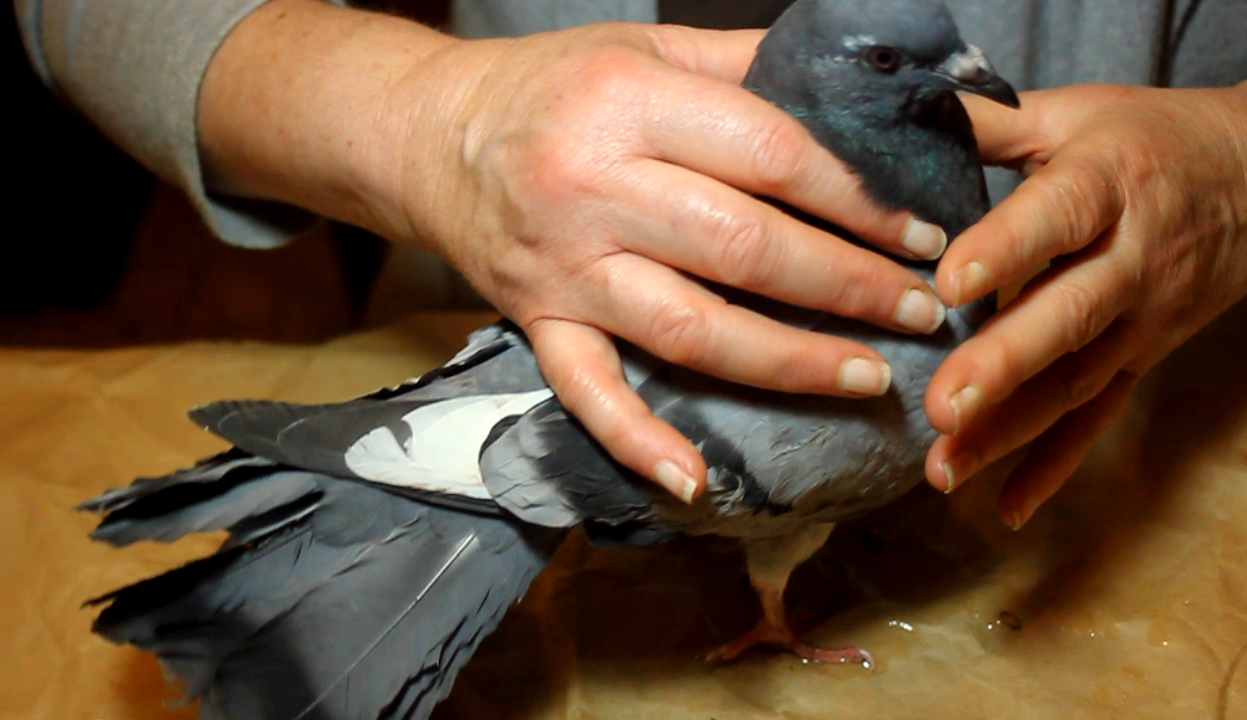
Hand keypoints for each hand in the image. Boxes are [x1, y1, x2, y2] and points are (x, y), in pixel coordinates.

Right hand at [199, 1, 950, 501]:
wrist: (430, 135)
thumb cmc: (551, 86)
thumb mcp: (643, 47)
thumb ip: (744, 64)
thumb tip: (856, 88)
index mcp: (628, 104)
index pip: (771, 156)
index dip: (857, 199)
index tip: (921, 233)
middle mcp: (592, 188)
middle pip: (743, 249)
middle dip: (846, 286)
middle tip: (919, 311)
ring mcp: (563, 266)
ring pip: (688, 330)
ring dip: (785, 362)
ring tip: (864, 377)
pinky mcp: (537, 322)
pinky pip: (586, 392)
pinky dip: (637, 442)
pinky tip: (695, 482)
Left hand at [923, 82, 1246, 527]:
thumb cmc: (1144, 141)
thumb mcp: (1074, 114)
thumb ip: (989, 124)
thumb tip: (897, 119)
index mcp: (1108, 185)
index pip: (1057, 217)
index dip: (1005, 249)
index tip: (948, 283)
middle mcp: (1129, 261)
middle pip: (1067, 317)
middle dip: (1003, 366)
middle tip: (941, 407)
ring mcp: (1140, 322)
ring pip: (1074, 382)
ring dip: (1010, 431)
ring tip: (945, 468)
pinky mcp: (1140, 360)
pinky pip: (1099, 419)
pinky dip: (1055, 467)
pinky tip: (1007, 508)